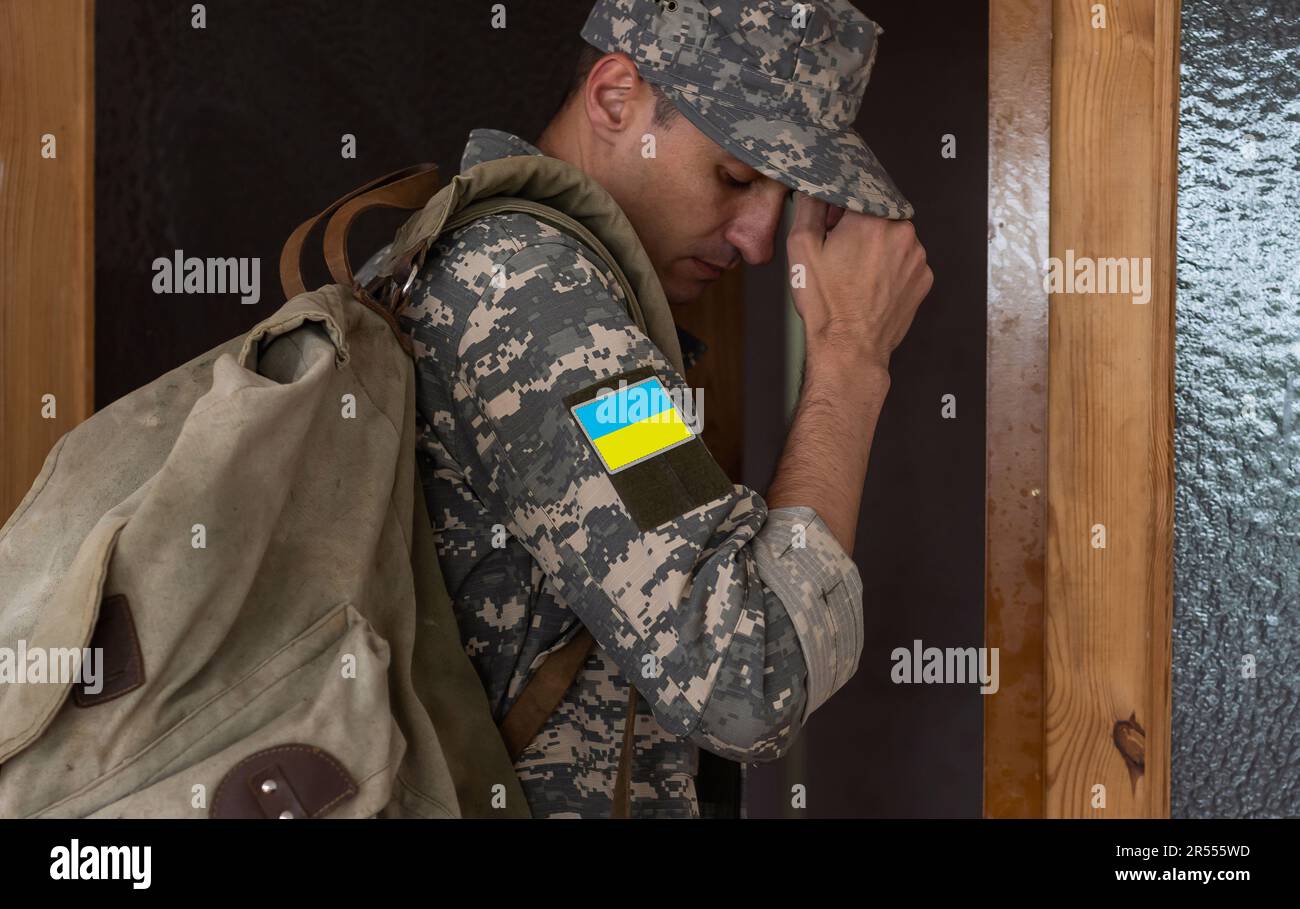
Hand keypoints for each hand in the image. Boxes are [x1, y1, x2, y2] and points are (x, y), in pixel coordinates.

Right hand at [786, 193, 932, 370]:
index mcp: (872, 219)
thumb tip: (814, 189)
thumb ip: (809, 208)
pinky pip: (906, 261)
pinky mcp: (924, 278)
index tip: (832, 224)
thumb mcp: (802, 249)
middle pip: (878, 215)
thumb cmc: (827, 305)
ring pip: (894, 238)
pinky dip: (891, 268)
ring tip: (856, 275)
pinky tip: (871, 286)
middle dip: (859, 228)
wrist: (850, 348)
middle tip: (841, 255)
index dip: (840, 209)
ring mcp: (917, 257)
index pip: (857, 192)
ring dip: (877, 248)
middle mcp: (902, 233)